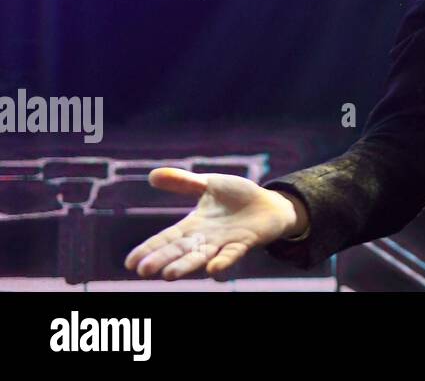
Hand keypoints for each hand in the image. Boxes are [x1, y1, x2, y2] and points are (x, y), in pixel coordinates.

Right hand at [123, 167, 298, 279]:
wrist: (269, 204)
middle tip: (144, 271)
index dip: (149, 249)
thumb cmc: (236, 196)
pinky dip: (224, 261)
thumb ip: (184, 183)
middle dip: (162, 259)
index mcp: (193, 225)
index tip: (130, 262)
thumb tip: (152, 175)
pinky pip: (233, 254)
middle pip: (180, 250)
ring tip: (169, 275)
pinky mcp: (245, 242)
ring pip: (201, 256)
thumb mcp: (209, 185)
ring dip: (186, 265)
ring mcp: (224, 242)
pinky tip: (213, 268)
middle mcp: (205, 238)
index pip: (166, 239)